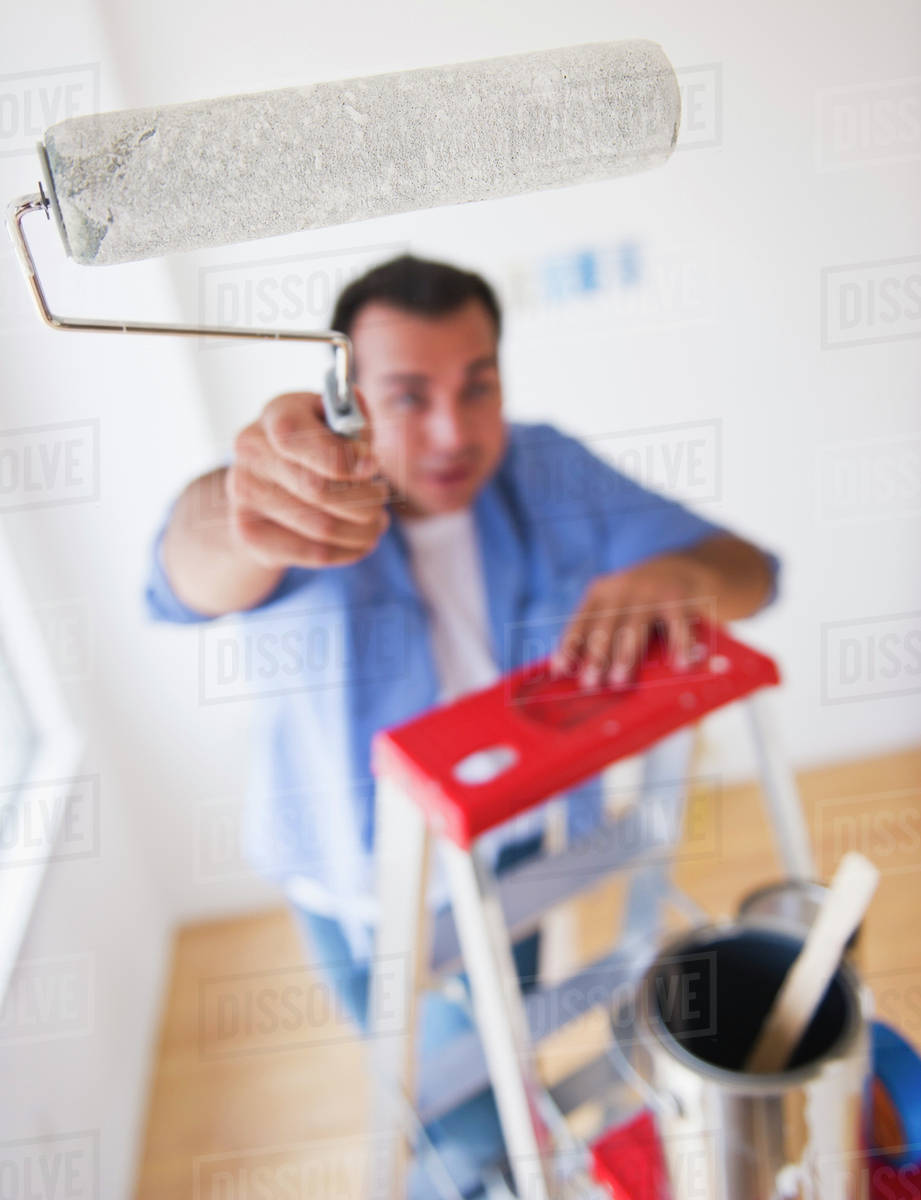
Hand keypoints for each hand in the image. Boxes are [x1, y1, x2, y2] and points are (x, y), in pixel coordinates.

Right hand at [225, 390, 390, 568]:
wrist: (274, 478)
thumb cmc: (321, 443)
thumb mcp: (343, 423)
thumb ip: (357, 426)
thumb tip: (364, 459)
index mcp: (277, 414)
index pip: (295, 436)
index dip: (340, 456)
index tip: (373, 466)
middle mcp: (252, 450)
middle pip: (316, 488)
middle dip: (364, 498)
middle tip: (380, 497)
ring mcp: (244, 493)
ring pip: (321, 526)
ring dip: (363, 529)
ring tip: (377, 522)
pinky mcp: (250, 533)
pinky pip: (314, 553)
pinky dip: (349, 551)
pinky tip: (362, 541)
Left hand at [549, 553, 714, 689]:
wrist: (679, 567)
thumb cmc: (638, 600)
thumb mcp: (614, 605)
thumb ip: (597, 630)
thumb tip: (574, 673)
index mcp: (600, 594)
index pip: (580, 621)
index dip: (569, 646)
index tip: (561, 669)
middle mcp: (622, 591)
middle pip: (605, 627)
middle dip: (596, 656)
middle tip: (590, 683)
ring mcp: (650, 593)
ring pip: (634, 628)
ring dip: (625, 656)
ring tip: (619, 681)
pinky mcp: (677, 597)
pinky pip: (676, 625)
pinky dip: (679, 646)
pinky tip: (679, 666)